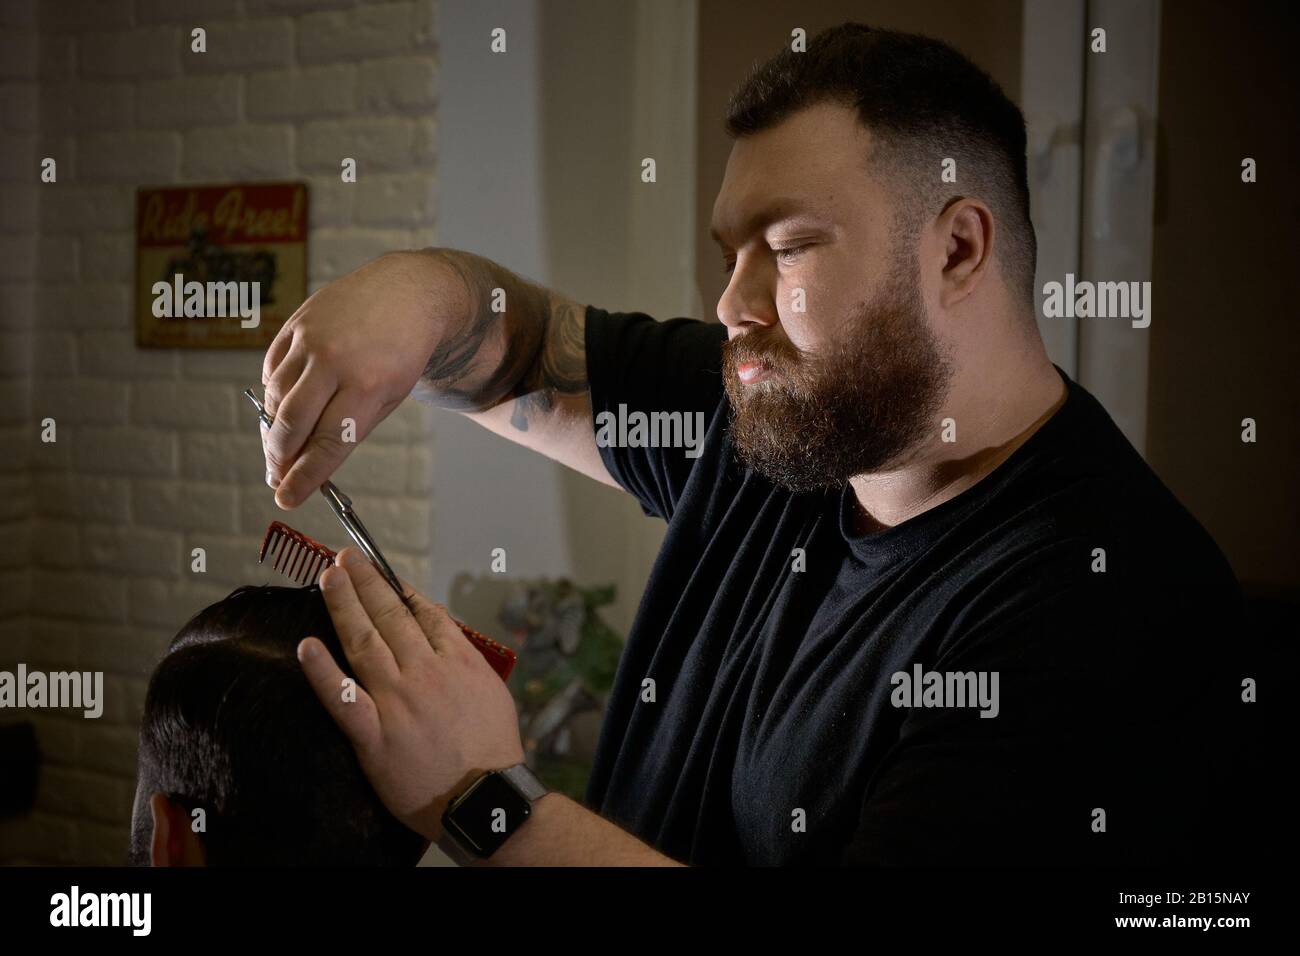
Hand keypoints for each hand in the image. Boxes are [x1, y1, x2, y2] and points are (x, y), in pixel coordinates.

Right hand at [261, 251, 465, 508]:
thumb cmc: (401, 352)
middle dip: (280, 459)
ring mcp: (310, 339)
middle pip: (292, 423)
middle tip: (277, 478)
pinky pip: (272, 370)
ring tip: (279, 449)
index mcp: (368, 384)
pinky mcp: (295, 324)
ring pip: (275, 398)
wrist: (407, 292)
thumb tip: (310, 461)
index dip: (305, 475)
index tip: (288, 497)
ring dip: (273, 430)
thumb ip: (350, 426)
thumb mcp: (389, 396)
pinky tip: (281, 409)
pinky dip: (273, 394)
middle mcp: (334, 360)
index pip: (329, 441)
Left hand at [297, 547, 524, 842]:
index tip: (381, 572)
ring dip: (345, 606)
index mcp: (458, 661)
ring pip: (365, 643)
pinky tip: (307, 647)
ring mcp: (397, 702)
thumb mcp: (493, 692)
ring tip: (329, 577)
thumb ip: (466, 661)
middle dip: (367, 582)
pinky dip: (323, 672)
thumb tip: (443, 635)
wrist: (484, 799)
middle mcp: (425, 673)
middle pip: (390, 617)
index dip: (399, 589)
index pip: (424, 613)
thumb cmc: (493, 750)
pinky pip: (343, 699)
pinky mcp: (374, 735)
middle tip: (346, 558)